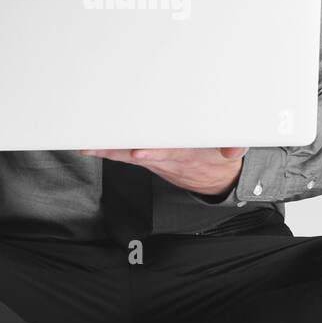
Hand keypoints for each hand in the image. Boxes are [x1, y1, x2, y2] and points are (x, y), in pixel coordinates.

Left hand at [79, 147, 247, 197]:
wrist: (214, 178)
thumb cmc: (218, 155)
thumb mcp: (233, 151)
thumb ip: (235, 146)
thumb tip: (233, 151)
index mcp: (186, 154)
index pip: (168, 153)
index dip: (153, 152)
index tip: (138, 151)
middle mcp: (166, 158)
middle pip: (138, 153)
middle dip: (117, 149)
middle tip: (96, 145)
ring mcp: (155, 158)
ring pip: (127, 154)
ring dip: (106, 149)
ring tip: (85, 144)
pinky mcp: (147, 156)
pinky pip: (124, 153)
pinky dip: (108, 148)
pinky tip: (91, 144)